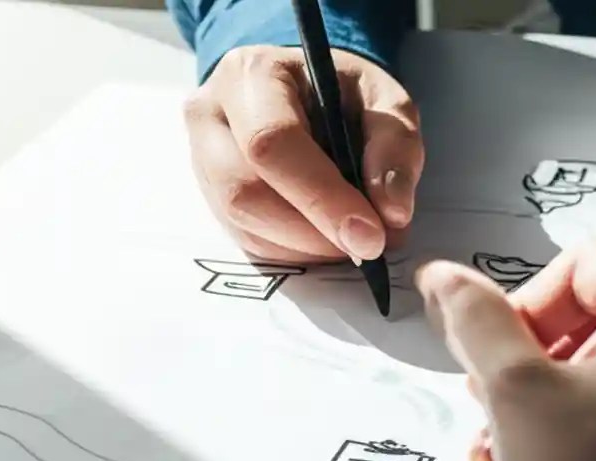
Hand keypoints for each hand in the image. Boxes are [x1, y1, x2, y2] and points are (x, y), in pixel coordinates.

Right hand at [182, 46, 422, 262]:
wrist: (304, 91)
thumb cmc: (341, 92)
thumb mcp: (383, 97)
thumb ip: (394, 145)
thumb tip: (390, 211)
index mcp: (252, 74)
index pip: (271, 143)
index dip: (320, 197)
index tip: (369, 235)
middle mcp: (211, 116)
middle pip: (244, 193)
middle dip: (312, 233)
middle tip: (367, 246)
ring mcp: (201, 160)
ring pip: (243, 225)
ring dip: (305, 248)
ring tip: (350, 240)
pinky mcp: (210, 197)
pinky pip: (246, 240)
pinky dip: (293, 252)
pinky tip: (324, 239)